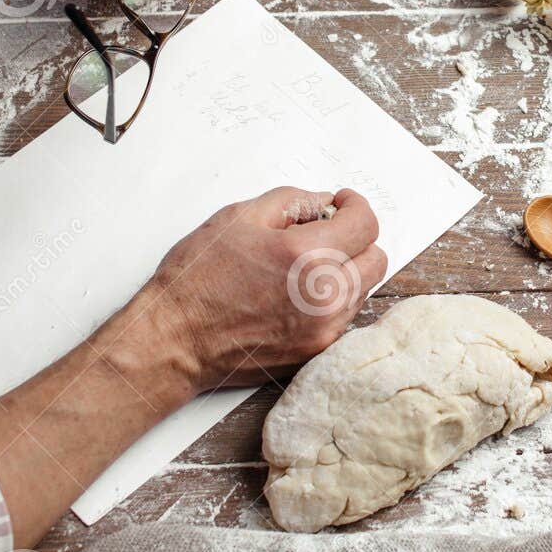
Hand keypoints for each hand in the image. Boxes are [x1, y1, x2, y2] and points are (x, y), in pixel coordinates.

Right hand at [135, 186, 386, 389]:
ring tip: (305, 266)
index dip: (355, 206)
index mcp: (306, 255)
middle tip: (326, 233)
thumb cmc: (198, 280)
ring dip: (346, 270)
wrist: (175, 340)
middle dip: (356, 239)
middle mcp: (324, 295)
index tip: (341, 204)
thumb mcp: (238, 218)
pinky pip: (346, 315)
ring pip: (364, 288)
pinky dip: (334, 298)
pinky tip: (298, 293)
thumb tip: (324, 201)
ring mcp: (324, 328)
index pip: (366, 224)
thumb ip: (292, 201)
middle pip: (376, 258)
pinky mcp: (316, 350)